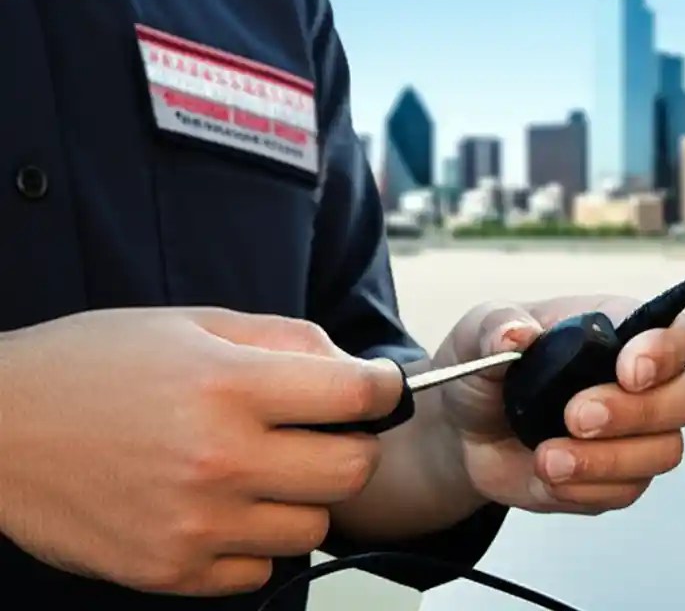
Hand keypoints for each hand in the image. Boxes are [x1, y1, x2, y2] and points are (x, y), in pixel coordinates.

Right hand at [0, 307, 403, 595]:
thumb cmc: (91, 367)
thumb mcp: (190, 324)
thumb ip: (284, 339)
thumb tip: (352, 367)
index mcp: (228, 386)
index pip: (358, 396)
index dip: (382, 389)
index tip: (377, 390)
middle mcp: (218, 459)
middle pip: (353, 471)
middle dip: (352, 446)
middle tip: (322, 433)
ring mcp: (195, 524)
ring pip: (313, 527)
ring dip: (302, 499)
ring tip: (260, 471)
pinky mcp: (171, 571)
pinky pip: (260, 569)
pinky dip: (254, 542)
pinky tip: (221, 507)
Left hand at [435, 296, 684, 513]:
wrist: (464, 430)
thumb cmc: (488, 367)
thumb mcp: (479, 333)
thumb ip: (496, 325)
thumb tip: (515, 334)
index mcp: (621, 330)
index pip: (677, 333)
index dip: (665, 352)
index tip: (628, 370)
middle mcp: (644, 382)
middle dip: (639, 411)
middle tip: (577, 416)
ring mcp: (637, 435)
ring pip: (664, 452)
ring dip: (607, 459)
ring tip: (546, 458)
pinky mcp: (618, 479)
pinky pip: (624, 492)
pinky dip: (584, 488)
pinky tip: (545, 475)